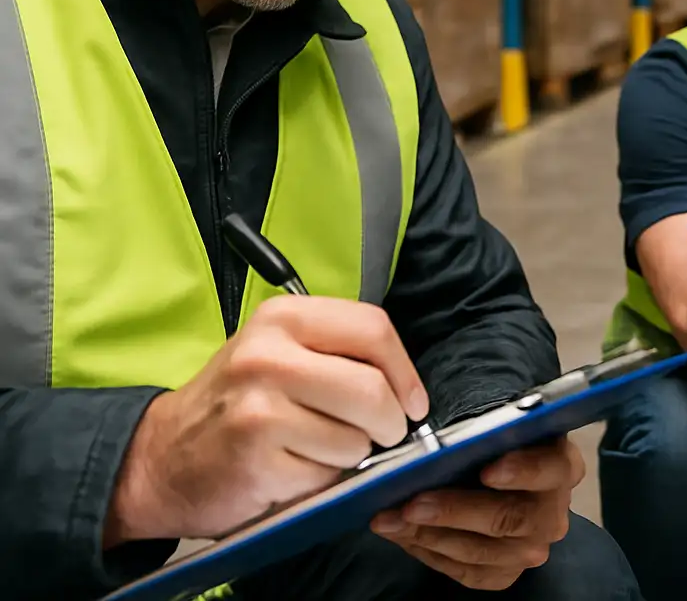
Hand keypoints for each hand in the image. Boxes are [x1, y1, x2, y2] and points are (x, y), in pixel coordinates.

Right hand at [106, 296, 428, 542]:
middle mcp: (267, 356)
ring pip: (355, 440)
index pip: (374, 329)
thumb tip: (409, 389)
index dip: (405, 372)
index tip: (413, 401)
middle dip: (391, 423)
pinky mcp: (256, 461)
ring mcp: (258, 409)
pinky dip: (321, 481)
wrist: (159, 459)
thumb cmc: (236, 404)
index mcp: (282, 318)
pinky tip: (290, 470)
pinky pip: (326, 477)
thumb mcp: (279, 352)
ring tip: (313, 449)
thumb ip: (340, 354)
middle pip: (373, 390)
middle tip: (380, 435)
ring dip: (350, 456)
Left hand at [371, 437, 581, 590]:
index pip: (552, 468)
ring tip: (392, 519)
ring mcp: (531, 549)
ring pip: (481, 551)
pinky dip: (429, 554)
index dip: (522, 470)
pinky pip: (466, 572)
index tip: (487, 469)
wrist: (502, 486)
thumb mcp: (499, 429)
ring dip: (430, 535)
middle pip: (509, 517)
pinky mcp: (506, 575)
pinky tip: (402, 534)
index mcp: (561, 467)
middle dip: (455, 511)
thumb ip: (485, 430)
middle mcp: (552, 514)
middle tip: (413, 503)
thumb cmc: (495, 447)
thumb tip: (439, 436)